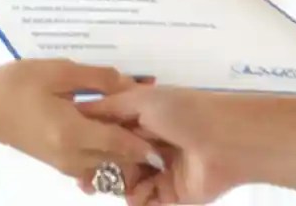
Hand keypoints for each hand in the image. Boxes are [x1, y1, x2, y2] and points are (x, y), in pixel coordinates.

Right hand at [0, 59, 161, 181]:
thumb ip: (97, 78)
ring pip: (109, 166)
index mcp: (72, 132)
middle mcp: (72, 156)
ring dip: (127, 153)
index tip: (168, 126)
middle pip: (119, 159)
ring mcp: (66, 164)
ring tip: (143, 130)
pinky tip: (117, 134)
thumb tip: (131, 83)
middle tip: (162, 127)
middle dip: (141, 147)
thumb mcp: (59, 71)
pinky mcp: (61, 165)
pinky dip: (110, 156)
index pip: (121, 142)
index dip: (147, 137)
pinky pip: (94, 167)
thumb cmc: (17, 84)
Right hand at [77, 86, 241, 204]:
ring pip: (127, 183)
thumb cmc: (182, 112)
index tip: (70, 150)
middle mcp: (149, 146)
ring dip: (117, 184)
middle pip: (115, 161)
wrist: (225, 139)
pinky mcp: (171, 195)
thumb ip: (109, 107)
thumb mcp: (141, 99)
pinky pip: (145, 201)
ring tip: (116, 183)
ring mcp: (160, 172)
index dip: (90, 143)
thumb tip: (79, 109)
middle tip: (86, 177)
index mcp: (143, 120)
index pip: (108, 134)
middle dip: (100, 168)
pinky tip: (135, 194)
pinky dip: (137, 199)